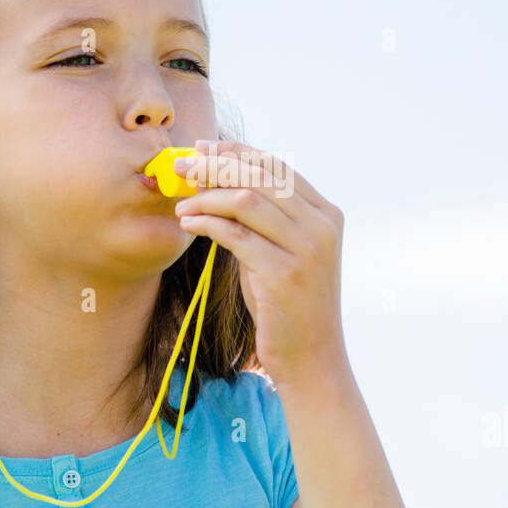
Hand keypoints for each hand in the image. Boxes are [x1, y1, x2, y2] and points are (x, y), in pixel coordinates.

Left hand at [172, 139, 347, 387]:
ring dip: (206, 196)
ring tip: (180, 202)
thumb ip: (261, 218)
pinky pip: (235, 235)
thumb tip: (215, 179)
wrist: (311, 359)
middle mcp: (322, 226)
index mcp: (327, 214)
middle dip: (214, 166)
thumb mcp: (280, 252)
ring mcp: (306, 249)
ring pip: (246, 200)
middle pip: (260, 176)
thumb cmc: (287, 305)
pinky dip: (205, 222)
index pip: (277, 166)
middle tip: (180, 165)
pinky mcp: (284, 273)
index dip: (236, 151)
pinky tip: (188, 223)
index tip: (203, 148)